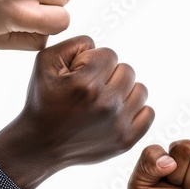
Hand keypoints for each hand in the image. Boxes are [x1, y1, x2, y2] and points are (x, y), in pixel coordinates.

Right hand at [0, 35, 154, 188]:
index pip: (109, 55)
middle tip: (91, 89)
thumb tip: (97, 46)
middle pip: (127, 70)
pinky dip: (135, 110)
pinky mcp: (126, 140)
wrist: (41, 144)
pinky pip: (148, 113)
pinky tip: (116, 112)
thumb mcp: (44, 62)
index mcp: (85, 84)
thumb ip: (73, 44)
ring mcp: (118, 125)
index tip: (79, 76)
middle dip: (109, 75)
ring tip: (104, 100)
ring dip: (124, 92)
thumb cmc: (43, 100)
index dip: (92, 62)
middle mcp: (105, 104)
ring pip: (140, 90)